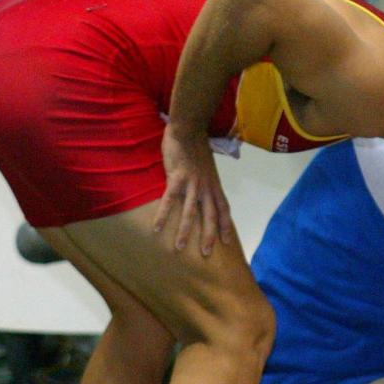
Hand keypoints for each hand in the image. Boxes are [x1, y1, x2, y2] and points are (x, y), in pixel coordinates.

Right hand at [154, 126, 233, 254]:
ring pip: (190, 213)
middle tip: (207, 254)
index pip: (224, 209)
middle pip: (210, 216)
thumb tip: (203, 192)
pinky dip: (163, 215)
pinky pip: (169, 201)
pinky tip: (157, 228)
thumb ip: (206, 182)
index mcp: (214, 185)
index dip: (225, 226)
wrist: (188, 129)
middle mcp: (206, 187)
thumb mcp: (207, 168)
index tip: (226, 242)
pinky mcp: (177, 178)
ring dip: (185, 232)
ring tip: (180, 248)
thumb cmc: (196, 147)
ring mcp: (193, 184)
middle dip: (210, 236)